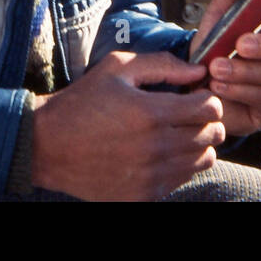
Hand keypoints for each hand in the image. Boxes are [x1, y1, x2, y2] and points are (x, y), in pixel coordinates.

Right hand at [29, 50, 224, 200]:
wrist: (47, 146)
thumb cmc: (83, 101)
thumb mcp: (117, 68)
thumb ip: (162, 65)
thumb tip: (199, 71)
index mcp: (150, 113)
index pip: (211, 109)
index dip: (208, 99)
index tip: (195, 96)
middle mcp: (155, 147)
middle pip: (212, 136)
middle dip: (208, 120)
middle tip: (190, 114)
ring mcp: (150, 176)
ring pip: (204, 160)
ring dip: (198, 144)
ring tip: (177, 133)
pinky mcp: (143, 195)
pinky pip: (182, 179)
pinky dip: (180, 165)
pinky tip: (160, 152)